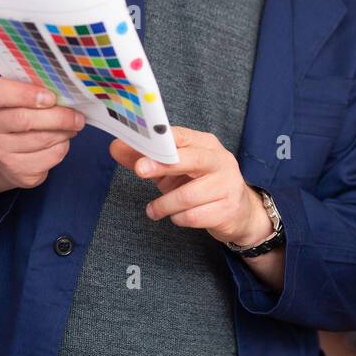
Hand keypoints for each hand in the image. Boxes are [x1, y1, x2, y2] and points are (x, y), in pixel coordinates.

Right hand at [0, 77, 84, 195]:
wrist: (11, 149)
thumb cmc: (23, 111)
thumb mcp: (24, 94)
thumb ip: (39, 88)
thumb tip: (69, 91)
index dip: (26, 94)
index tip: (51, 97)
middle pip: (24, 120)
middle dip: (59, 117)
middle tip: (78, 117)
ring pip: (41, 140)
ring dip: (65, 132)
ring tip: (73, 125)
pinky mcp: (16, 171)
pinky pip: (49, 157)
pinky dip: (63, 147)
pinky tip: (62, 140)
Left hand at [109, 126, 272, 247]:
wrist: (240, 212)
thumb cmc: (201, 185)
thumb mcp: (172, 170)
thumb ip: (145, 158)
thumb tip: (115, 146)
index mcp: (206, 144)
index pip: (182, 137)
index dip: (160, 141)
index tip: (139, 146)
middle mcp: (220, 160)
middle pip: (190, 159)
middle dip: (162, 165)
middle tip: (140, 170)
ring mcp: (227, 185)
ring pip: (187, 195)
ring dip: (164, 205)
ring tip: (154, 210)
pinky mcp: (228, 209)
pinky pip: (193, 216)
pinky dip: (178, 218)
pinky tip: (176, 216)